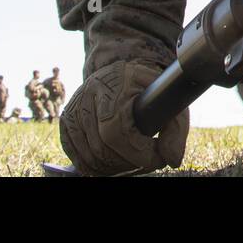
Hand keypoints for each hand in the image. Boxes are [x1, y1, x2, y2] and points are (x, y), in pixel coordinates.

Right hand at [59, 61, 188, 176]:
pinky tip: (113, 163)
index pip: (116, 130)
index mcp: (115, 82)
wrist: (121, 75)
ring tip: (132, 162)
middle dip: (128, 163)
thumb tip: (172, 159)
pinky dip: (95, 166)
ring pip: (89, 155)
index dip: (137, 152)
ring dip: (113, 167)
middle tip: (145, 162)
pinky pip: (76, 156)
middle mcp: (89, 93)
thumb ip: (175, 128)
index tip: (156, 158)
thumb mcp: (168, 98)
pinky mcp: (66, 122)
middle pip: (102, 146)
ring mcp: (74, 108)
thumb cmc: (147, 89)